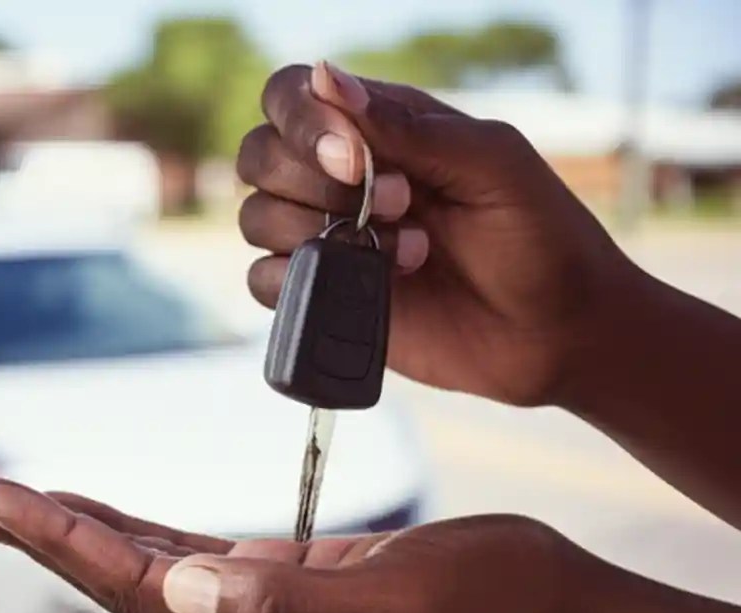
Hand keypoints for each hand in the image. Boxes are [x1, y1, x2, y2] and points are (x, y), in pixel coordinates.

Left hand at [0, 479, 606, 612]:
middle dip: (43, 538)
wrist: (539, 611)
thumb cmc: (487, 602)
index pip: (135, 591)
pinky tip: (100, 514)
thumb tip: (182, 589)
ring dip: (77, 532)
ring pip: (143, 570)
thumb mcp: (399, 602)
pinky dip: (132, 531)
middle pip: (119, 584)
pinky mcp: (275, 586)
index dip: (60, 543)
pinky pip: (184, 556)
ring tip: (11, 501)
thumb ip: (289, 602)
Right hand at [239, 62, 645, 406]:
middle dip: (314, 181)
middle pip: (258, 154)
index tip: (353, 158)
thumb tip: (324, 77)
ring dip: (320, 233)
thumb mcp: (491, 163)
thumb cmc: (540, 236)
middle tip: (398, 204)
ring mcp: (327, 238)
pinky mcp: (324, 297)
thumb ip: (407, 125)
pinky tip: (372, 287)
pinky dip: (302, 282)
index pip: (290, 95)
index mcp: (377, 128)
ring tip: (409, 253)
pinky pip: (263, 281)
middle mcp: (338, 178)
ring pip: (255, 216)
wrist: (558, 333)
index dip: (302, 121)